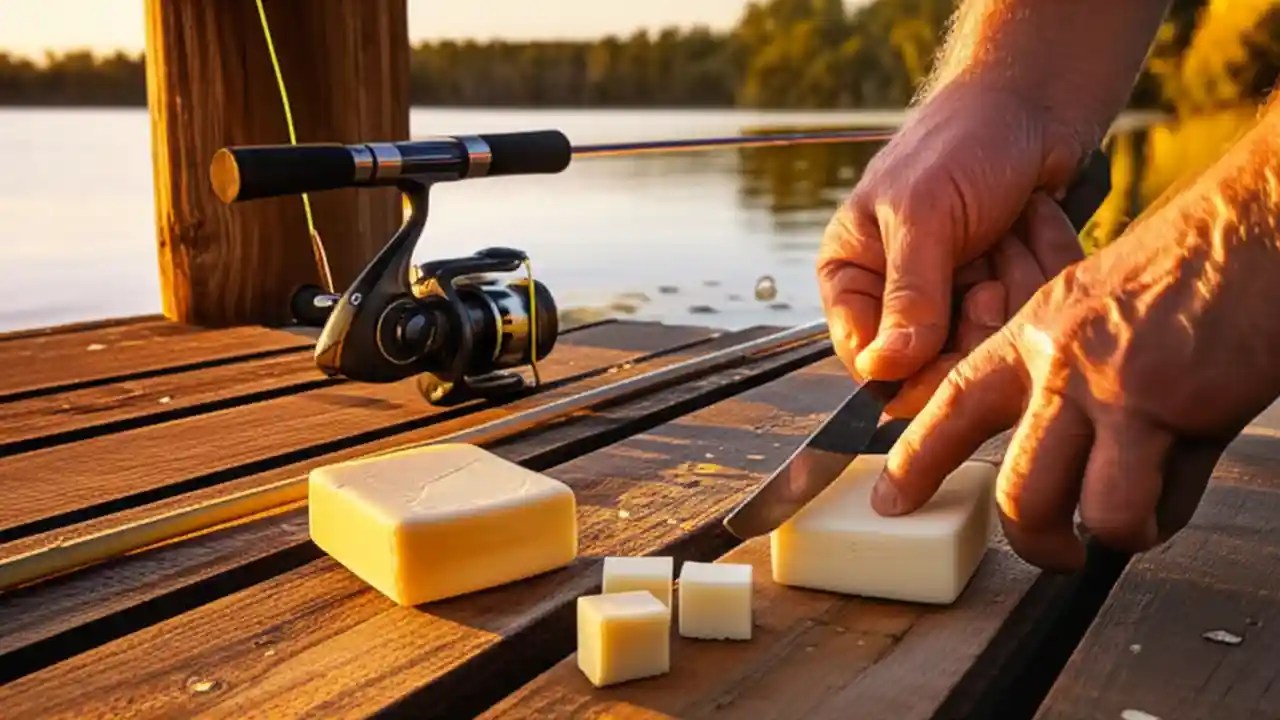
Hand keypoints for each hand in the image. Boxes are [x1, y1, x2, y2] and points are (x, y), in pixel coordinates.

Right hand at [818, 81, 1087, 416]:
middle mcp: (898, 298)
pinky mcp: (1008, 297)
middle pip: (933, 367)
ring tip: (1012, 235)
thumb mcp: (924, 214)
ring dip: (1014, 289)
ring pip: (989, 348)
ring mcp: (956, 301)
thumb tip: (883, 368)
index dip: (909, 368)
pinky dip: (1043, 274)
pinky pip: (1032, 322)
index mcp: (852, 278)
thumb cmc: (961, 142)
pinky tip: (1034, 229)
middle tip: (991, 279)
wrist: (1033, 104)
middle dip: (976, 323)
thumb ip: (908, 294)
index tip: (950, 343)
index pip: (867, 359)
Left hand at [872, 192, 1279, 570]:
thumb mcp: (1093, 299)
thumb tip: (1052, 431)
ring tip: (1121, 532)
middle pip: (1018, 488)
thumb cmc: (1187, 263)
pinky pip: (1159, 502)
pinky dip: (1166, 515)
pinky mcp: (1181, 411)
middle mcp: (1064, 364)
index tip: (892, 498)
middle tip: (1050, 553)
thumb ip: (1061, 362)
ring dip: (1106, 537)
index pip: (953, 404)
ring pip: (1088, 511)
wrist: (1256, 225)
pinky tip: (1175, 490)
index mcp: (1036, 333)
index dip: (916, 460)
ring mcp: (1121, 391)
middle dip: (1031, 539)